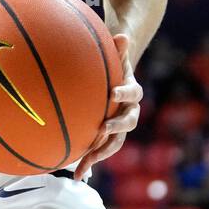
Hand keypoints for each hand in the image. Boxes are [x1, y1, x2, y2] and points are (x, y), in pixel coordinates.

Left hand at [75, 33, 140, 179]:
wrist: (115, 83)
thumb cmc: (112, 67)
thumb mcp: (114, 56)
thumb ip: (117, 49)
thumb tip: (121, 34)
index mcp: (132, 92)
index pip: (133, 93)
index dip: (125, 93)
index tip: (113, 93)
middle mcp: (129, 112)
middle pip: (128, 123)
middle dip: (116, 127)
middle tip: (103, 128)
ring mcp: (119, 128)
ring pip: (115, 143)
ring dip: (101, 153)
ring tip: (86, 164)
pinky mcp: (107, 138)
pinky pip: (100, 151)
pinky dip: (89, 162)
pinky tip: (75, 173)